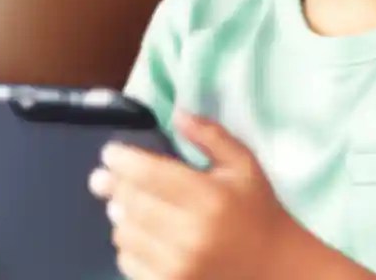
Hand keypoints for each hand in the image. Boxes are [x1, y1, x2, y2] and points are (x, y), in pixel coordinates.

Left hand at [89, 110, 304, 279]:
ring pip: (124, 233)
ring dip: (120, 217)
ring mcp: (178, 267)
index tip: (110, 153)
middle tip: (101, 179)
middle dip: (112, 186)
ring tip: (126, 208)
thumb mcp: (244, 165)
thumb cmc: (256, 211)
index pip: (149, 173)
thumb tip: (176, 112)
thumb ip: (211, 136)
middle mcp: (191, 234)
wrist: (274, 267)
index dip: (123, 161)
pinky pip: (127, 263)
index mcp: (209, 198)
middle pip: (131, 202)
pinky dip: (128, 246)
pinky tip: (140, 237)